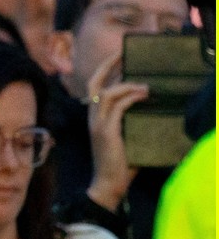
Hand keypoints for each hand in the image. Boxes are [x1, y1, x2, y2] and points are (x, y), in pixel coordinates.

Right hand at [85, 51, 147, 210]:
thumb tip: (146, 104)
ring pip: (107, 94)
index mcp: (95, 118)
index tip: (120, 57)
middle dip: (108, 66)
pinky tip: (143, 95)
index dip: (106, 70)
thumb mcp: (123, 137)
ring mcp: (97, 124)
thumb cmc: (118, 164)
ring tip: (145, 85)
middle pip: (95, 84)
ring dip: (127, 85)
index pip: (96, 87)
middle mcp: (92, 118)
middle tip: (122, 53)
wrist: (107, 184)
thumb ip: (128, 120)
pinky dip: (130, 98)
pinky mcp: (106, 131)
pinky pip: (117, 107)